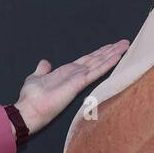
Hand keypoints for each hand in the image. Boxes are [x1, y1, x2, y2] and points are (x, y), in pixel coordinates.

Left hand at [12, 39, 129, 134]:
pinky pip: (95, 72)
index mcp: (66, 73)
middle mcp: (75, 75)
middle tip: (124, 43)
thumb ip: (42, 70)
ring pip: (99, 64)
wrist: (28, 110)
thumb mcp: (36, 78)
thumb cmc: (31, 97)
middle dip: (110, 52)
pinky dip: (107, 64)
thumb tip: (45, 63)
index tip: (110, 46)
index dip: (98, 53)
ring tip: (125, 46)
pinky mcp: (79, 84)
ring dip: (112, 55)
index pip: (86, 60)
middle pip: (96, 60)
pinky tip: (117, 56)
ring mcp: (78, 80)